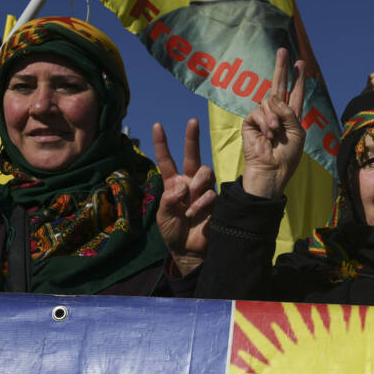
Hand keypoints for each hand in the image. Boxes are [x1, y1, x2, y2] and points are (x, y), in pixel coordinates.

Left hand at [154, 119, 214, 276]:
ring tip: (190, 204)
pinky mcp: (216, 202)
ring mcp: (204, 191)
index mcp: (173, 184)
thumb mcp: (163, 216)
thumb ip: (169, 199)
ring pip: (206, 173)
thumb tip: (182, 185)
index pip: (167, 160)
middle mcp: (189, 183)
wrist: (189, 251)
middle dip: (192, 138)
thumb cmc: (173, 233)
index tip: (158, 126)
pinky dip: (201, 203)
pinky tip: (196, 214)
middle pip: (193, 156)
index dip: (162, 144)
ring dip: (197, 186)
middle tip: (192, 121)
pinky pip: (211, 193)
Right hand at [240, 48, 306, 198]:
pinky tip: (267, 135)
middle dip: (281, 69)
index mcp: (291, 117)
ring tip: (275, 135)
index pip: (295, 94)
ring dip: (274, 118)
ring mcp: (263, 117)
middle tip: (283, 51)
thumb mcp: (296, 132)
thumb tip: (273, 97)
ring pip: (269, 102)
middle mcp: (277, 114)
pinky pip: (258, 111)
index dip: (297, 79)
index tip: (300, 64)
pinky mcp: (251, 121)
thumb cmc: (287, 156)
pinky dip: (265, 122)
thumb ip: (288, 112)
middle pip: (279, 87)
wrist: (271, 170)